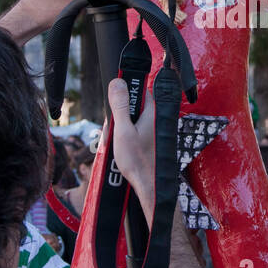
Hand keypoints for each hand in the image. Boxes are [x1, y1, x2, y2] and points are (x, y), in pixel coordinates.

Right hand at [107, 79, 155, 222]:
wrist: (149, 185)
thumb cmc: (138, 160)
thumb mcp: (123, 130)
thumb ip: (120, 106)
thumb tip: (117, 82)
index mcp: (152, 111)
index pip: (138, 90)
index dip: (123, 95)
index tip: (113, 106)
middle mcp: (155, 118)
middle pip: (131, 106)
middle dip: (118, 117)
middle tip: (112, 130)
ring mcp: (152, 130)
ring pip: (129, 120)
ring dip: (118, 129)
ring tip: (115, 143)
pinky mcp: (149, 140)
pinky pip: (132, 132)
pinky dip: (123, 138)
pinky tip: (119, 149)